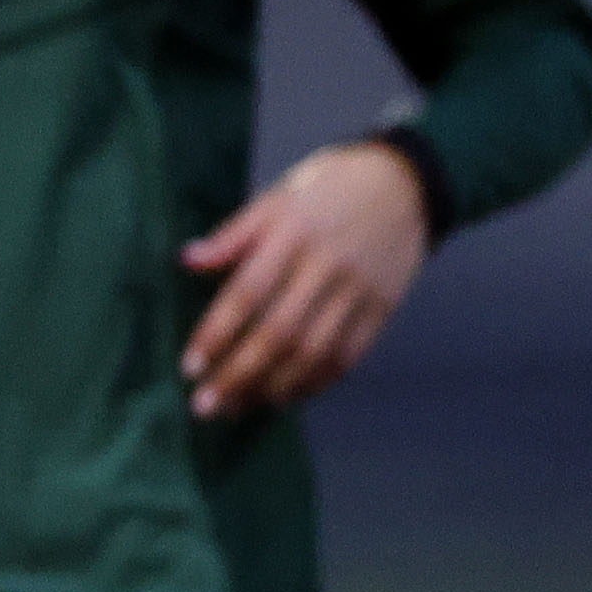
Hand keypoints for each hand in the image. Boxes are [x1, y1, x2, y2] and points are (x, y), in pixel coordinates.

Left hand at [180, 142, 426, 418]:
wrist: (405, 182)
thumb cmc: (327, 188)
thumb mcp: (276, 198)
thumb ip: (232, 235)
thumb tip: (186, 260)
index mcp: (292, 235)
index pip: (247, 294)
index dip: (217, 334)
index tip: (190, 367)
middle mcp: (327, 267)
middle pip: (279, 333)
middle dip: (239, 375)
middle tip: (205, 406)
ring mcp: (360, 291)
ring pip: (314, 352)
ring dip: (273, 387)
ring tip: (238, 408)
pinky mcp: (383, 308)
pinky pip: (349, 355)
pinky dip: (316, 382)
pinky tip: (285, 396)